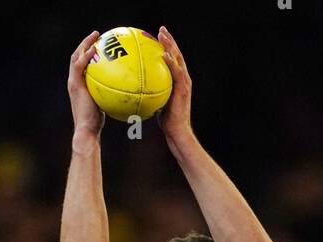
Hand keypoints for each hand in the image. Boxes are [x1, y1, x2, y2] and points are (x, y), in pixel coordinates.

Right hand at [68, 31, 103, 136]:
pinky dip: (86, 56)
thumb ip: (109, 95)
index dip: (87, 53)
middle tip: (97, 36)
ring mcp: (73, 83)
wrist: (86, 130)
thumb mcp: (104, 105)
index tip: (98, 45)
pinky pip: (79, 65)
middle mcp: (74, 82)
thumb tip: (125, 92)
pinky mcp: (75, 85)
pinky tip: (95, 49)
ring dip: (85, 44)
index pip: (81, 65)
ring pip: (76, 57)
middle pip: (76, 57)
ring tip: (95, 36)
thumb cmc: (96, 123)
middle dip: (85, 44)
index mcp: (79, 85)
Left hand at [156, 26, 192, 146]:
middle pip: (176, 55)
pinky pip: (176, 72)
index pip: (172, 60)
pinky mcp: (183, 88)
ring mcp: (184, 82)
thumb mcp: (156, 104)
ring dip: (170, 45)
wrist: (177, 131)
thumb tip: (137, 90)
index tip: (158, 38)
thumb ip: (150, 94)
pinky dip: (170, 62)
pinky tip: (163, 55)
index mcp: (177, 81)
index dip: (167, 47)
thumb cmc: (167, 122)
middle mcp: (183, 79)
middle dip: (169, 41)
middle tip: (161, 30)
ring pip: (178, 59)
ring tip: (163, 35)